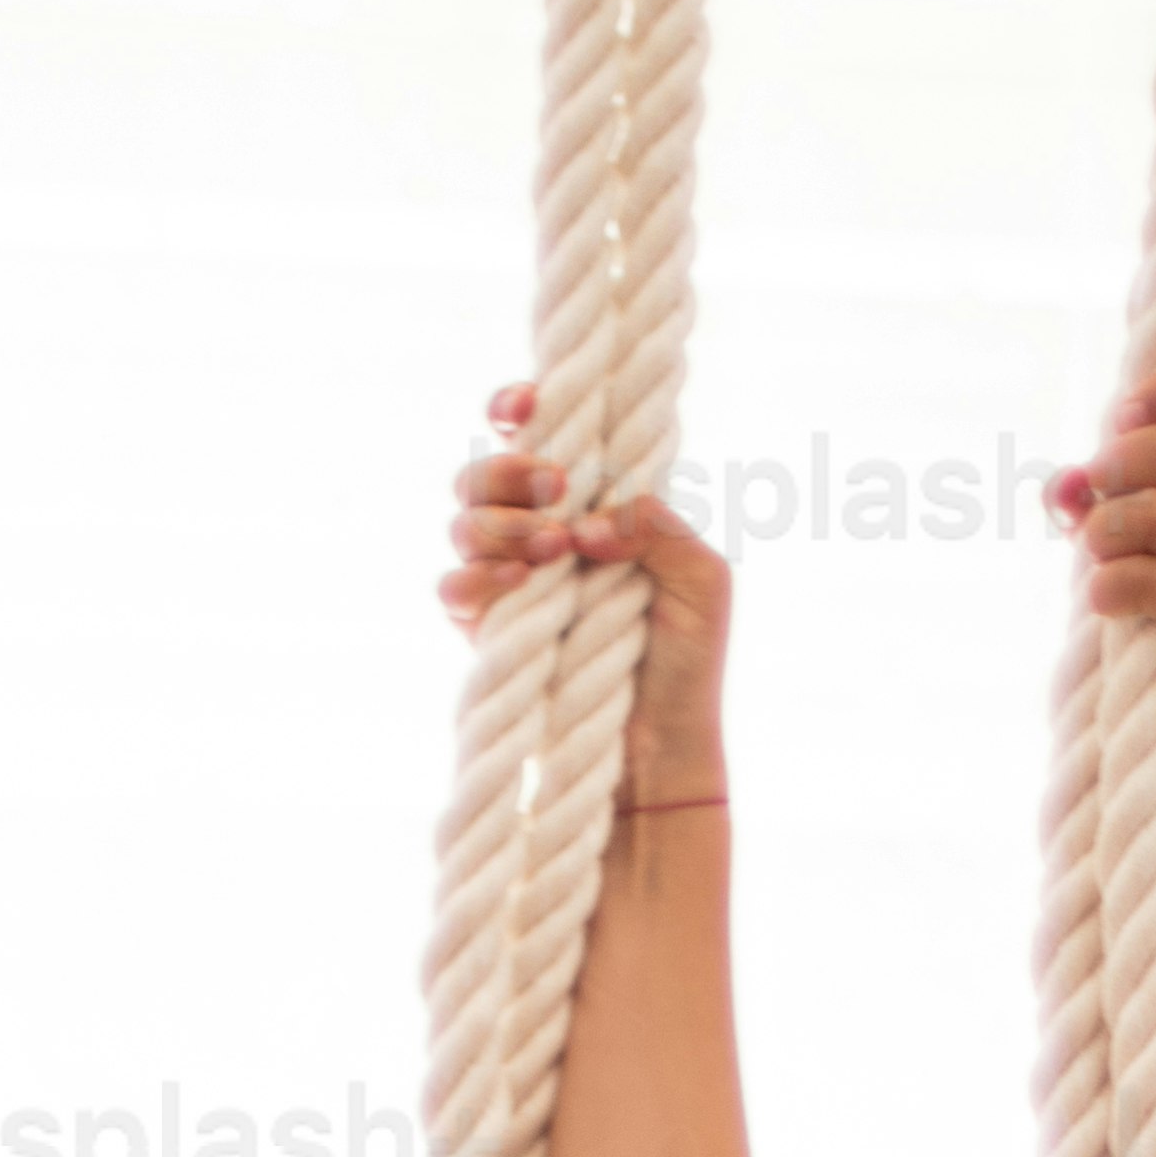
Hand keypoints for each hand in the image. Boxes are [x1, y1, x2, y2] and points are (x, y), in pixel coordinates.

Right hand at [442, 385, 731, 807]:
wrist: (659, 751)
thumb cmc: (688, 662)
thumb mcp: (702, 581)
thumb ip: (657, 526)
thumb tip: (585, 519)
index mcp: (592, 504)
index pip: (539, 436)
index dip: (517, 408)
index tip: (525, 405)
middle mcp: (543, 533)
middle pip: (485, 473)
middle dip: (506, 470)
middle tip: (553, 489)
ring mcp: (511, 582)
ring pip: (463, 523)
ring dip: (498, 523)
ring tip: (551, 551)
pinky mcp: (490, 634)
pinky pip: (452, 591)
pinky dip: (473, 580)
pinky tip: (515, 585)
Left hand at [1054, 353, 1155, 762]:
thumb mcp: (1137, 551)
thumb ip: (1107, 501)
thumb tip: (1061, 482)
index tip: (1119, 420)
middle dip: (1112, 471)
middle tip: (1085, 515)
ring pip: (1153, 510)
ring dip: (1101, 539)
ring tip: (1096, 573)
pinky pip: (1148, 575)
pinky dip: (1107, 588)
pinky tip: (1103, 604)